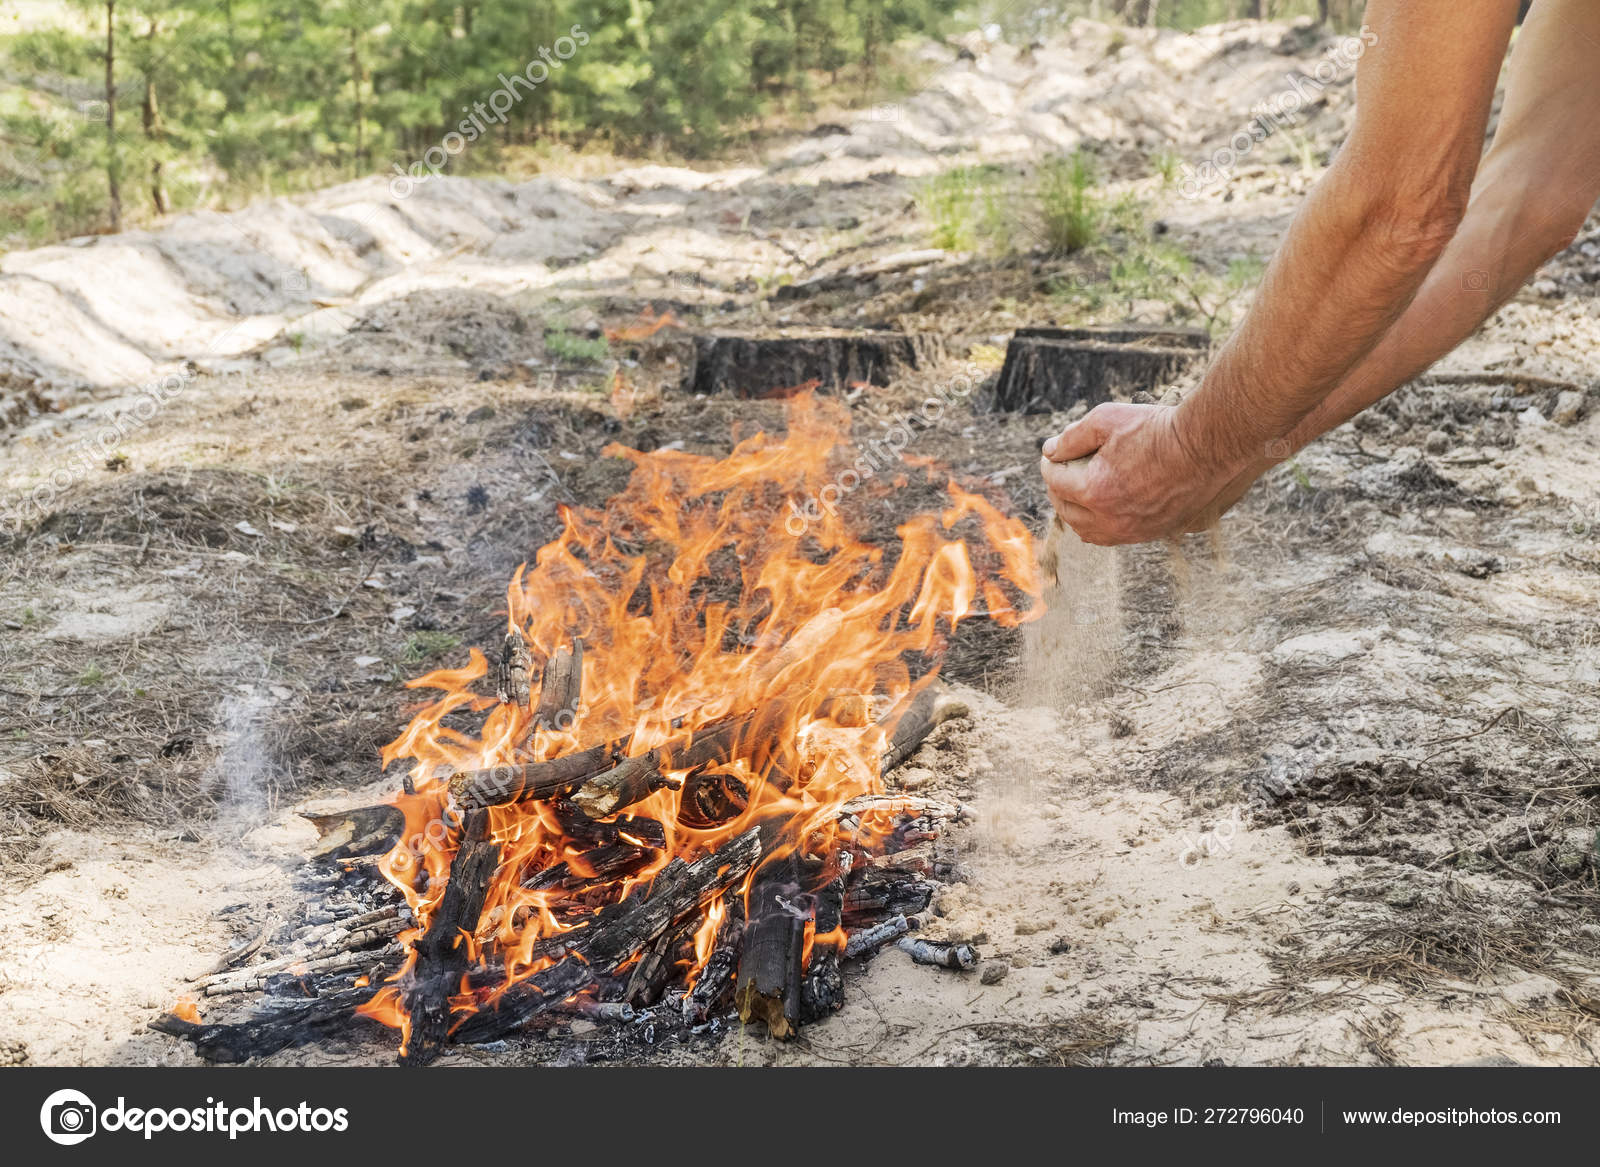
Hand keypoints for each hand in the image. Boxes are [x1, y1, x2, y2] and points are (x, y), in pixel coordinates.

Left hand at [1039, 402, 1242, 545]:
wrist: (1206, 446)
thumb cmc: (1156, 428)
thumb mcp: (1105, 419)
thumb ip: (1071, 438)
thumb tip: (1049, 451)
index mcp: (1094, 491)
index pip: (1055, 481)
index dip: (1050, 464)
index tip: (1052, 454)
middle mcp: (1110, 518)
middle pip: (1066, 509)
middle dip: (1058, 488)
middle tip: (1061, 471)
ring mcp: (1131, 530)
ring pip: (1086, 530)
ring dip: (1076, 510)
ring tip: (1077, 491)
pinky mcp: (1150, 533)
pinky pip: (1111, 537)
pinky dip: (1099, 524)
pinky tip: (1101, 508)